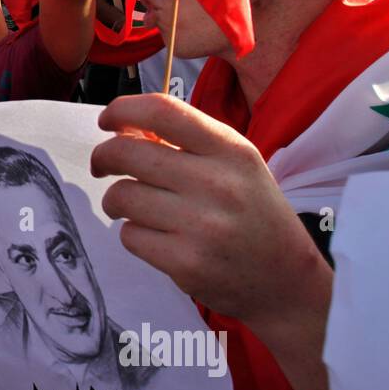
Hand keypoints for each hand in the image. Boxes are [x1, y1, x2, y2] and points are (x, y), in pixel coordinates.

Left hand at [91, 94, 330, 327]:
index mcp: (230, 150)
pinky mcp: (186, 263)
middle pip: (126, 153)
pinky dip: (133, 233)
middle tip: (103, 166)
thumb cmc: (253, 214)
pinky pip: (130, 235)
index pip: (162, 111)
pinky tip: (156, 236)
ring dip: (115, 200)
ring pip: (121, 196)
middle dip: (103, 157)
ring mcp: (201, 226)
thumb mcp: (237, 165)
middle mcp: (216, 183)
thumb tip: (124, 129)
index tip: (107, 121)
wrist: (286, 279)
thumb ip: (188, 144)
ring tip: (132, 206)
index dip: (122, 110)